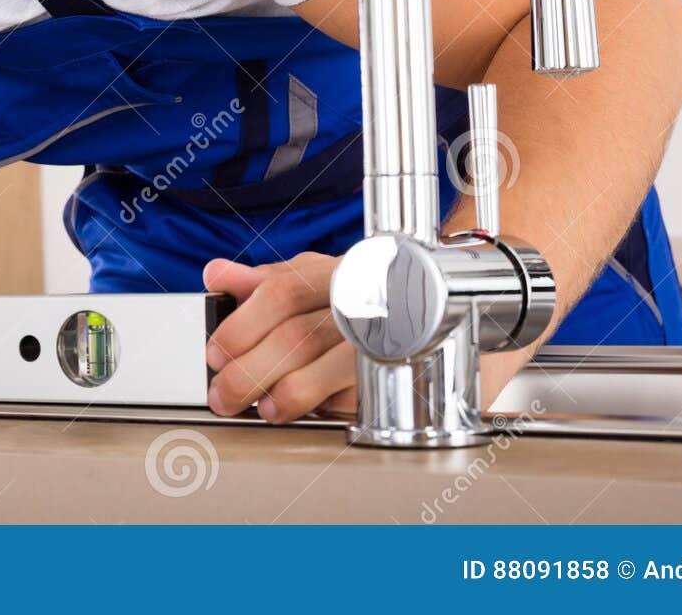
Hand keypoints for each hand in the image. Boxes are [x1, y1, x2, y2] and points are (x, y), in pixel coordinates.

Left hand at [204, 252, 537, 422]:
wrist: (467, 305)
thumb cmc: (379, 291)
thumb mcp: (322, 274)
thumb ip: (267, 279)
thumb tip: (217, 274)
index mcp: (337, 270)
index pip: (280, 291)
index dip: (243, 324)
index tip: (215, 352)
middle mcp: (365, 299)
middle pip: (298, 335)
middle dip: (250, 370)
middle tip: (224, 395)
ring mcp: (390, 337)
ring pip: (331, 366)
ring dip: (289, 393)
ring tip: (266, 407)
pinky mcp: (411, 371)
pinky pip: (365, 395)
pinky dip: (330, 407)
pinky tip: (309, 412)